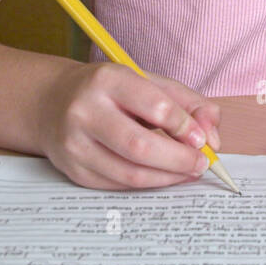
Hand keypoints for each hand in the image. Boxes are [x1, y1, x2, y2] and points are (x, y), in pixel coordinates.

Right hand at [37, 61, 220, 189]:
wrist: (52, 102)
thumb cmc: (110, 92)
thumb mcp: (147, 82)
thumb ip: (186, 102)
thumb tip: (212, 135)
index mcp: (108, 79)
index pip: (154, 105)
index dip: (183, 126)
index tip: (202, 139)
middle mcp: (86, 110)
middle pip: (140, 146)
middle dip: (179, 159)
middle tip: (201, 163)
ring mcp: (75, 144)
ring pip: (129, 173)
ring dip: (167, 177)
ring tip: (188, 172)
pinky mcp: (73, 170)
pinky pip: (118, 185)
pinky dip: (147, 184)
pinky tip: (163, 176)